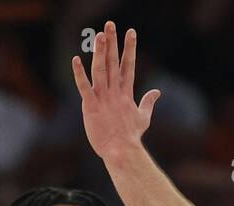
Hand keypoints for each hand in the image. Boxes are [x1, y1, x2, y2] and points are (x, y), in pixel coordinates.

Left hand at [71, 22, 160, 161]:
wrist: (122, 152)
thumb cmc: (131, 137)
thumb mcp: (143, 118)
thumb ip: (148, 102)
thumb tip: (157, 92)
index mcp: (126, 94)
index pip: (128, 65)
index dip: (129, 48)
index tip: (131, 32)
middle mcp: (115, 92)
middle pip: (113, 63)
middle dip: (112, 43)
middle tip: (110, 25)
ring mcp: (103, 99)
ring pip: (100, 70)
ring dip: (100, 52)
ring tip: (99, 35)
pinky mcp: (91, 107)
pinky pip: (83, 87)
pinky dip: (79, 74)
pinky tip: (76, 59)